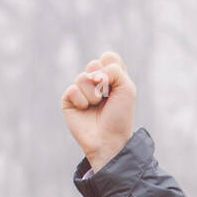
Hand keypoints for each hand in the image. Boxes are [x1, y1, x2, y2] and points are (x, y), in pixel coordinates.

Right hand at [61, 51, 136, 170]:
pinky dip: (81, 100)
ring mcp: (82, 91)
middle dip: (102, 80)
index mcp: (112, 79)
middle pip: (94, 64)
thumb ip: (115, 70)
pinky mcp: (69, 100)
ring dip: (92, 93)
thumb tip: (94, 71)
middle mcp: (96, 83)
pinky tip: (85, 110)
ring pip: (82, 77)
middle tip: (107, 96)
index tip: (117, 83)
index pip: (109, 57)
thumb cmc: (120, 116)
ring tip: (97, 105)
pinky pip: (72, 89)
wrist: (108, 139)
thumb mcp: (127, 90)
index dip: (112, 67)